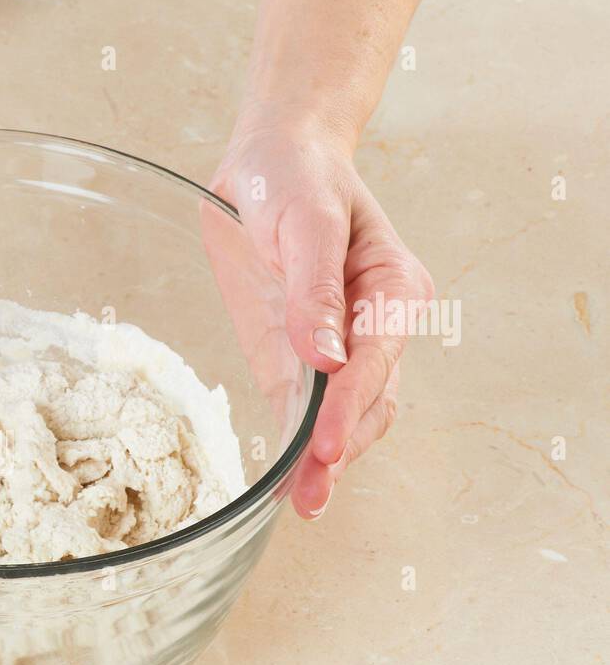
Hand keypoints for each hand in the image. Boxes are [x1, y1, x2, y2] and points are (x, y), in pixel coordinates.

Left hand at [211, 107, 433, 518]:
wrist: (271, 161)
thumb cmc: (297, 179)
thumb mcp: (308, 222)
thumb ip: (316, 290)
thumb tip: (327, 359)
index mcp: (393, 290)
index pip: (375, 362)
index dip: (348, 409)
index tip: (323, 447)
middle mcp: (375, 327)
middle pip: (369, 403)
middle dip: (339, 451)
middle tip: (310, 495)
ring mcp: (338, 348)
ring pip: (346, 418)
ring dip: (325, 462)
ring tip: (300, 502)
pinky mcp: (298, 358)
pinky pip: (307, 410)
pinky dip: (298, 446)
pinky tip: (285, 481)